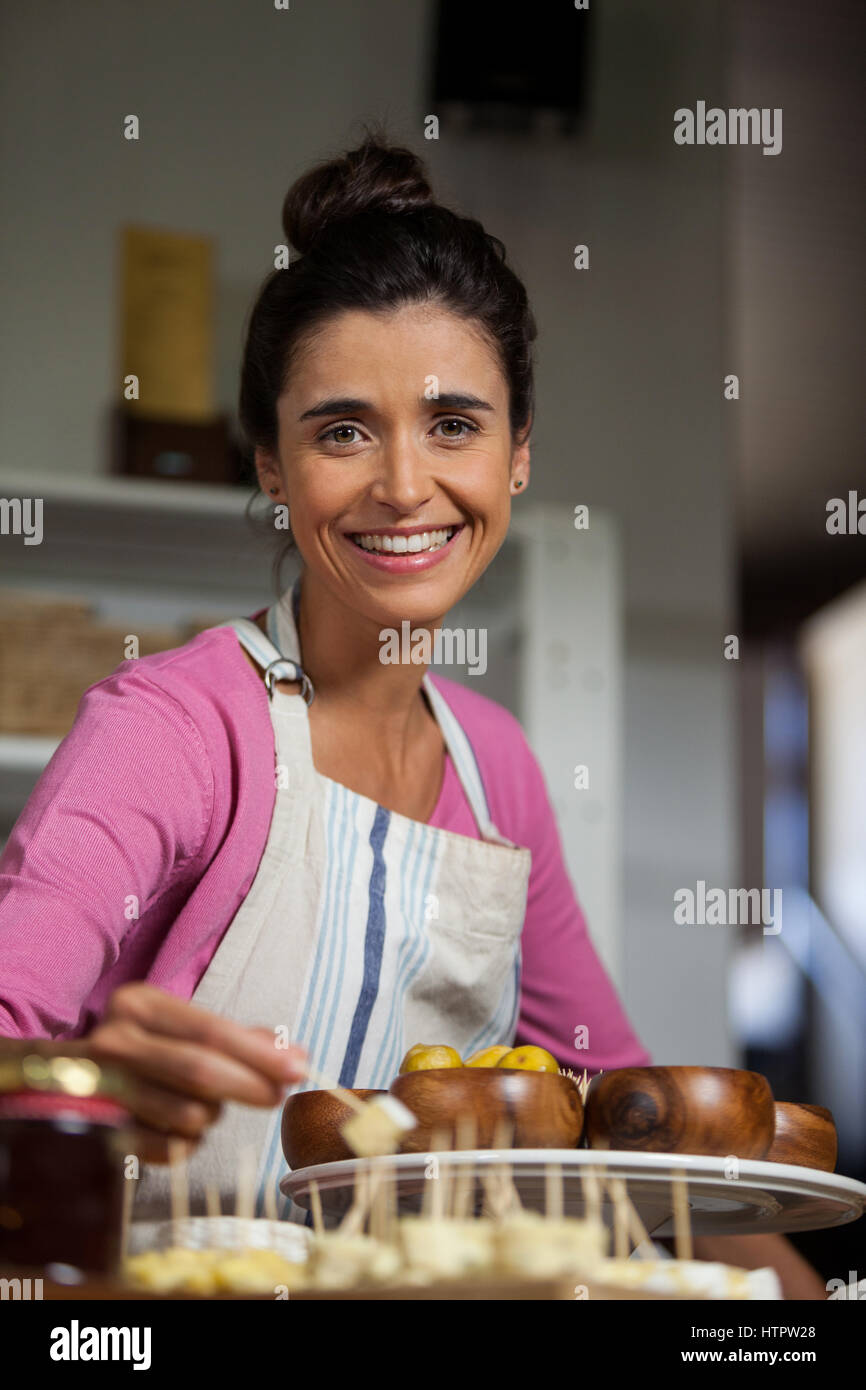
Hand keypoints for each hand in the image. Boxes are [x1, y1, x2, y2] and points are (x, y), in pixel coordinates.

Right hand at [82, 983, 306, 1162]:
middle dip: (248, 1086)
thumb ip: (237, 1040)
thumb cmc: (138, 1053)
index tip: (299, 1068)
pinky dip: (185, 1144)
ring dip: (210, 1118)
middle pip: (199, 1070)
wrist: (57, 1082)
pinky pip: (167, 1150)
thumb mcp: (180, 1031)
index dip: (259, 1053)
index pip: (210, 1030)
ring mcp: (100, 1089)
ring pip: (187, 1114)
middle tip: (277, 1096)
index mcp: (138, 1004)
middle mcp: (113, 1040)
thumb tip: (296, 1054)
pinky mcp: (98, 1134)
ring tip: (202, 1107)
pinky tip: (173, 1128)